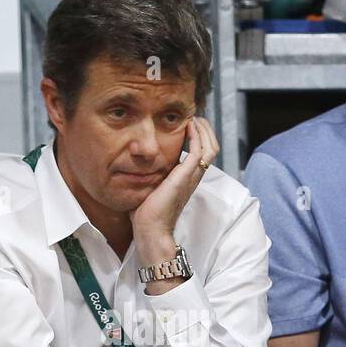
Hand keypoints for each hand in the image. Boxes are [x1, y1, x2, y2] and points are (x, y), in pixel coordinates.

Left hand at [131, 117, 219, 261]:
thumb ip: (149, 174)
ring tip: (195, 118)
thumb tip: (133, 163)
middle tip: (195, 117)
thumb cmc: (145, 214)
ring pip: (210, 147)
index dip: (200, 137)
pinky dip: (197, 136)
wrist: (150, 230)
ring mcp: (191, 177)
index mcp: (186, 180)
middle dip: (206, 129)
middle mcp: (193, 177)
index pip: (203, 153)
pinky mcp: (185, 176)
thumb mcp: (149, 187)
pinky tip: (188, 126)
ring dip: (204, 130)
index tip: (189, 123)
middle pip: (212, 148)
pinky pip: (199, 151)